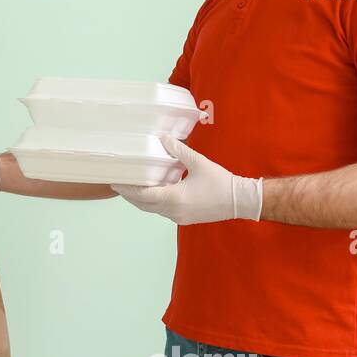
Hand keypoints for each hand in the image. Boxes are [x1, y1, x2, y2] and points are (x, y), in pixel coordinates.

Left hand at [113, 134, 261, 224]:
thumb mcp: (198, 163)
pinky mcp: (184, 218)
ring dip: (141, 200)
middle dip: (130, 195)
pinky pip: (162, 211)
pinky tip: (153, 193)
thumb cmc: (221, 182)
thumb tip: (163, 138)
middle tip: (119, 185)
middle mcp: (173, 211)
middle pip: (144, 205)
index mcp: (174, 198)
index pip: (143, 195)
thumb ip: (179, 150)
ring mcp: (178, 217)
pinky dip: (154, 203)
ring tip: (132, 188)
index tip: (116, 183)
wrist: (240, 201)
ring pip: (152, 210)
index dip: (128, 189)